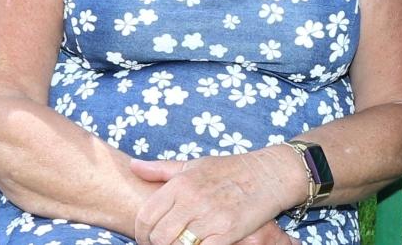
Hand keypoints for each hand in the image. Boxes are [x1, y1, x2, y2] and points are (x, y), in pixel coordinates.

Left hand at [131, 150, 301, 244]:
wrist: (268, 174)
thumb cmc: (229, 169)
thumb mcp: (193, 164)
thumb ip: (161, 169)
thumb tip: (133, 166)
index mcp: (180, 184)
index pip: (146, 216)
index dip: (140, 232)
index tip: (146, 237)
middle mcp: (192, 199)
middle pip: (158, 235)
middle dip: (156, 244)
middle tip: (162, 244)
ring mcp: (210, 217)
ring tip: (179, 244)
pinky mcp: (227, 232)